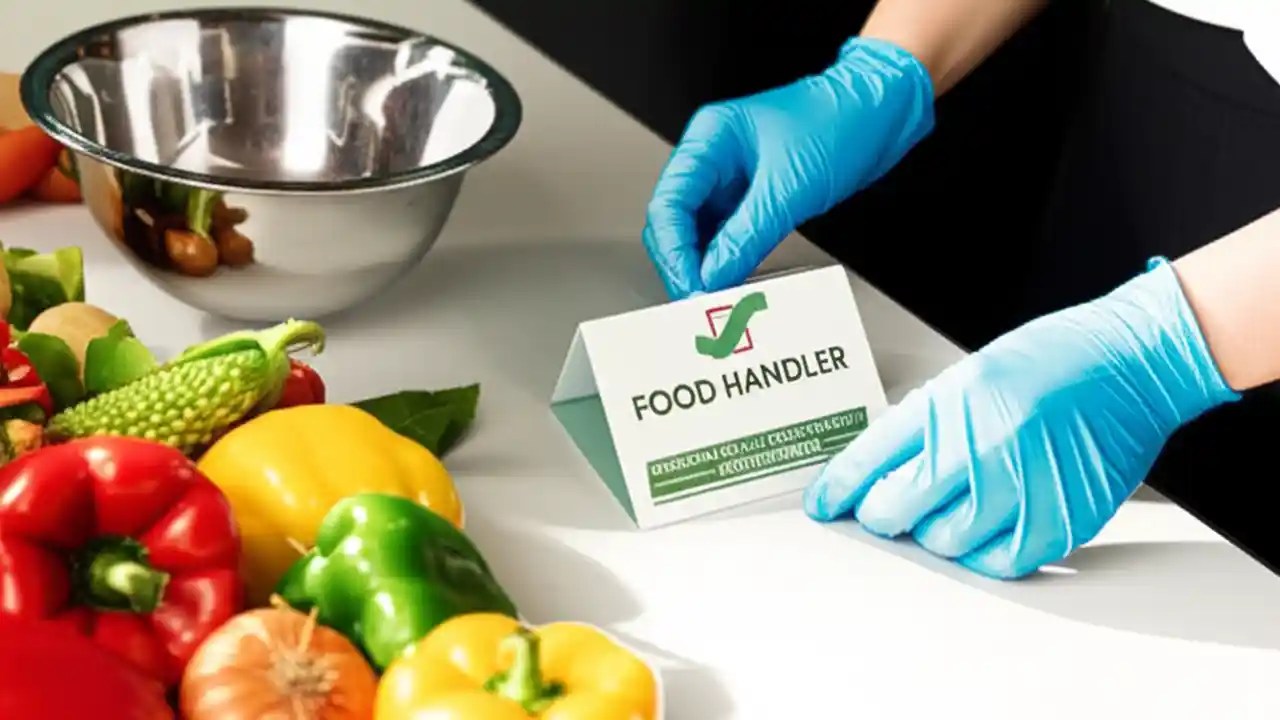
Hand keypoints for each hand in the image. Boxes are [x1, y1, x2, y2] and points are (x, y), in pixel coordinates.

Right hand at [642, 37, 934, 298]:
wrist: (884, 110)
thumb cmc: (843, 120)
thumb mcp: (790, 187)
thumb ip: (746, 237)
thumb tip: (713, 276)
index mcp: (710, 138)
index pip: (669, 203)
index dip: (674, 252)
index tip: (690, 287)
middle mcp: (714, 157)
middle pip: (674, 221)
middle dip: (682, 263)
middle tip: (697, 302)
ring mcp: (731, 178)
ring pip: (698, 232)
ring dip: (703, 267)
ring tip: (714, 299)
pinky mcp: (753, 196)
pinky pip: (727, 235)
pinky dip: (726, 261)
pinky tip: (732, 282)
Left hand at [803, 258, 1239, 578]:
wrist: (1133, 364)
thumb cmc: (1054, 361)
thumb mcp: (969, 376)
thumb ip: (925, 427)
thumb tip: (879, 474)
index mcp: (952, 401)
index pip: (871, 457)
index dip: (839, 488)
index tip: (824, 505)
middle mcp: (984, 445)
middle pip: (898, 509)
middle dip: (885, 512)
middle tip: (892, 505)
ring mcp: (1024, 485)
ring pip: (946, 542)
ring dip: (936, 532)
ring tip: (954, 506)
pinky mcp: (1062, 518)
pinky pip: (1002, 561)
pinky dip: (985, 553)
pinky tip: (988, 528)